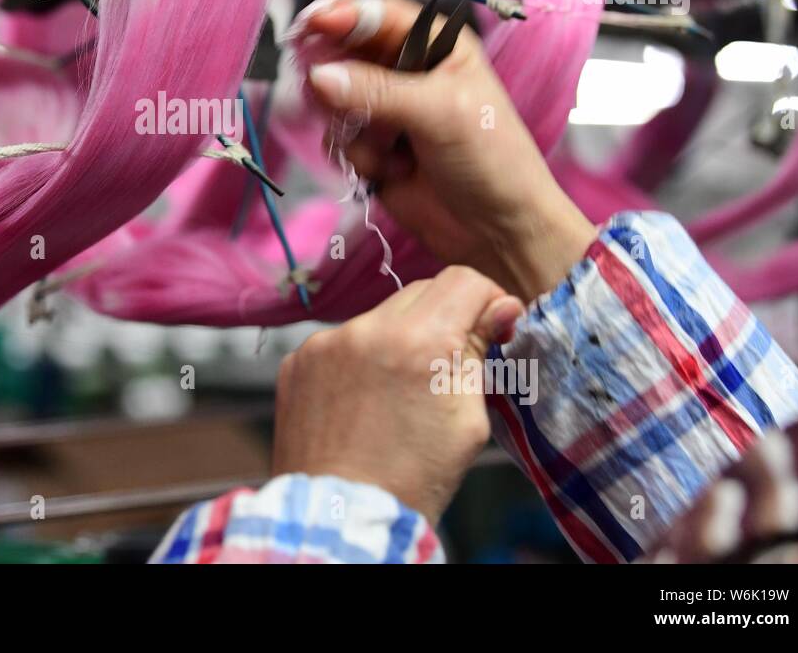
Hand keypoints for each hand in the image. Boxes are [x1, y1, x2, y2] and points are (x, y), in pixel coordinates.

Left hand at [272, 267, 522, 523]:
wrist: (339, 516)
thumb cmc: (413, 480)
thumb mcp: (468, 420)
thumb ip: (479, 353)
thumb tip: (499, 308)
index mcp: (419, 342)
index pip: (463, 281)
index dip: (487, 299)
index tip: (492, 324)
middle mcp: (367, 330)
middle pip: (421, 292)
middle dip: (443, 318)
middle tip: (448, 362)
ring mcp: (325, 343)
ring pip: (379, 316)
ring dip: (398, 338)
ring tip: (400, 390)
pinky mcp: (297, 361)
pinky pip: (341, 341)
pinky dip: (359, 358)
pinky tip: (364, 399)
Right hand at [294, 0, 596, 301]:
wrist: (498, 231)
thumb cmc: (492, 159)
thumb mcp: (440, 112)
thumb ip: (377, 91)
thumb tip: (319, 76)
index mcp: (435, 45)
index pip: (377, 14)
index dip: (343, 14)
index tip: (310, 25)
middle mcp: (405, 71)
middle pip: (344, 52)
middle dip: (336, 77)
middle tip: (333, 97)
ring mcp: (384, 111)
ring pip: (332, 100)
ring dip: (351, 127)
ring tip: (388, 149)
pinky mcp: (370, 150)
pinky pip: (336, 140)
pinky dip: (355, 157)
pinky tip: (390, 172)